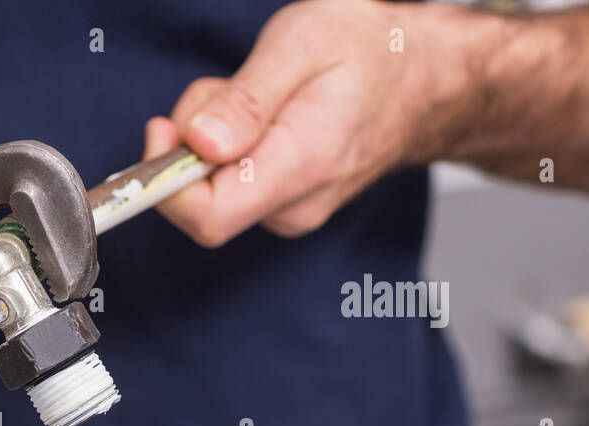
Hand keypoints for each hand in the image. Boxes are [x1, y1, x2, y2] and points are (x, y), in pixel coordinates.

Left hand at [143, 0, 472, 246]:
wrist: (426, 78)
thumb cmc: (371, 53)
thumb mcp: (303, 45)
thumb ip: (247, 100)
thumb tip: (199, 144)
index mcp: (299, 168)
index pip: (207, 218)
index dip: (166, 182)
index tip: (162, 131)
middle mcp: (292, 206)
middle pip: (198, 200)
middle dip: (191, 142)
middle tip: (225, 91)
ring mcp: (289, 210)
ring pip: (211, 188)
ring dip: (210, 138)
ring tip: (255, 95)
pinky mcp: (283, 204)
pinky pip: (230, 182)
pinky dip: (229, 146)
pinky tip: (263, 115)